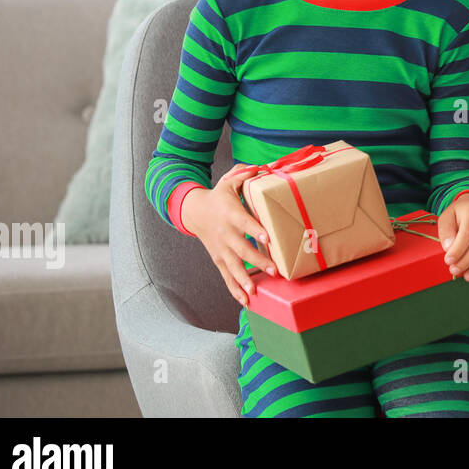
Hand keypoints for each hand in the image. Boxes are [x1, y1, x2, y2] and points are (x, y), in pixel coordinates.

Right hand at [182, 163, 277, 306]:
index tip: (268, 239)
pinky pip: (226, 277)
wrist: (194, 212)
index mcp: (231, 215)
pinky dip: (235, 290)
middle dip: (257, 262)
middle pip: (242, 250)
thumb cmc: (218, 196)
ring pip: (233, 268)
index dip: (256, 231)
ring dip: (244, 281)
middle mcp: (226, 235)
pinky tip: (246, 302)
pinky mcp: (218, 259)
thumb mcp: (228, 182)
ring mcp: (221, 250)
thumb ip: (244, 174)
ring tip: (255, 293)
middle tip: (274, 271)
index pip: (245, 224)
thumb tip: (260, 166)